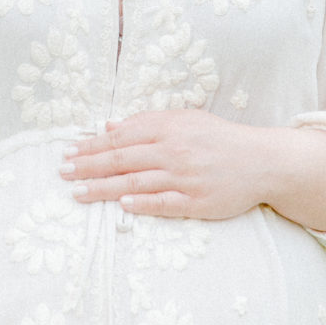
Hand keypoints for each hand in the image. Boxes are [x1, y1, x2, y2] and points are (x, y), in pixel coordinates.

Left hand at [62, 109, 325, 231]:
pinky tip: (122, 205)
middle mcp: (174, 152)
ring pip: (137, 183)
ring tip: (78, 193)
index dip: (92, 147)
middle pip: (122, 160)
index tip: (69, 154)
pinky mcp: (198, 202)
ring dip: (104, 188)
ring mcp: (185, 178)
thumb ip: (147, 121)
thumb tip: (109, 126)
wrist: (261, 161)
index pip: (121, 138)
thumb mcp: (185, 119)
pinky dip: (142, 204)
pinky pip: (165, 204)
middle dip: (88, 167)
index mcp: (169, 128)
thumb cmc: (219, 139)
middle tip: (63, 173)